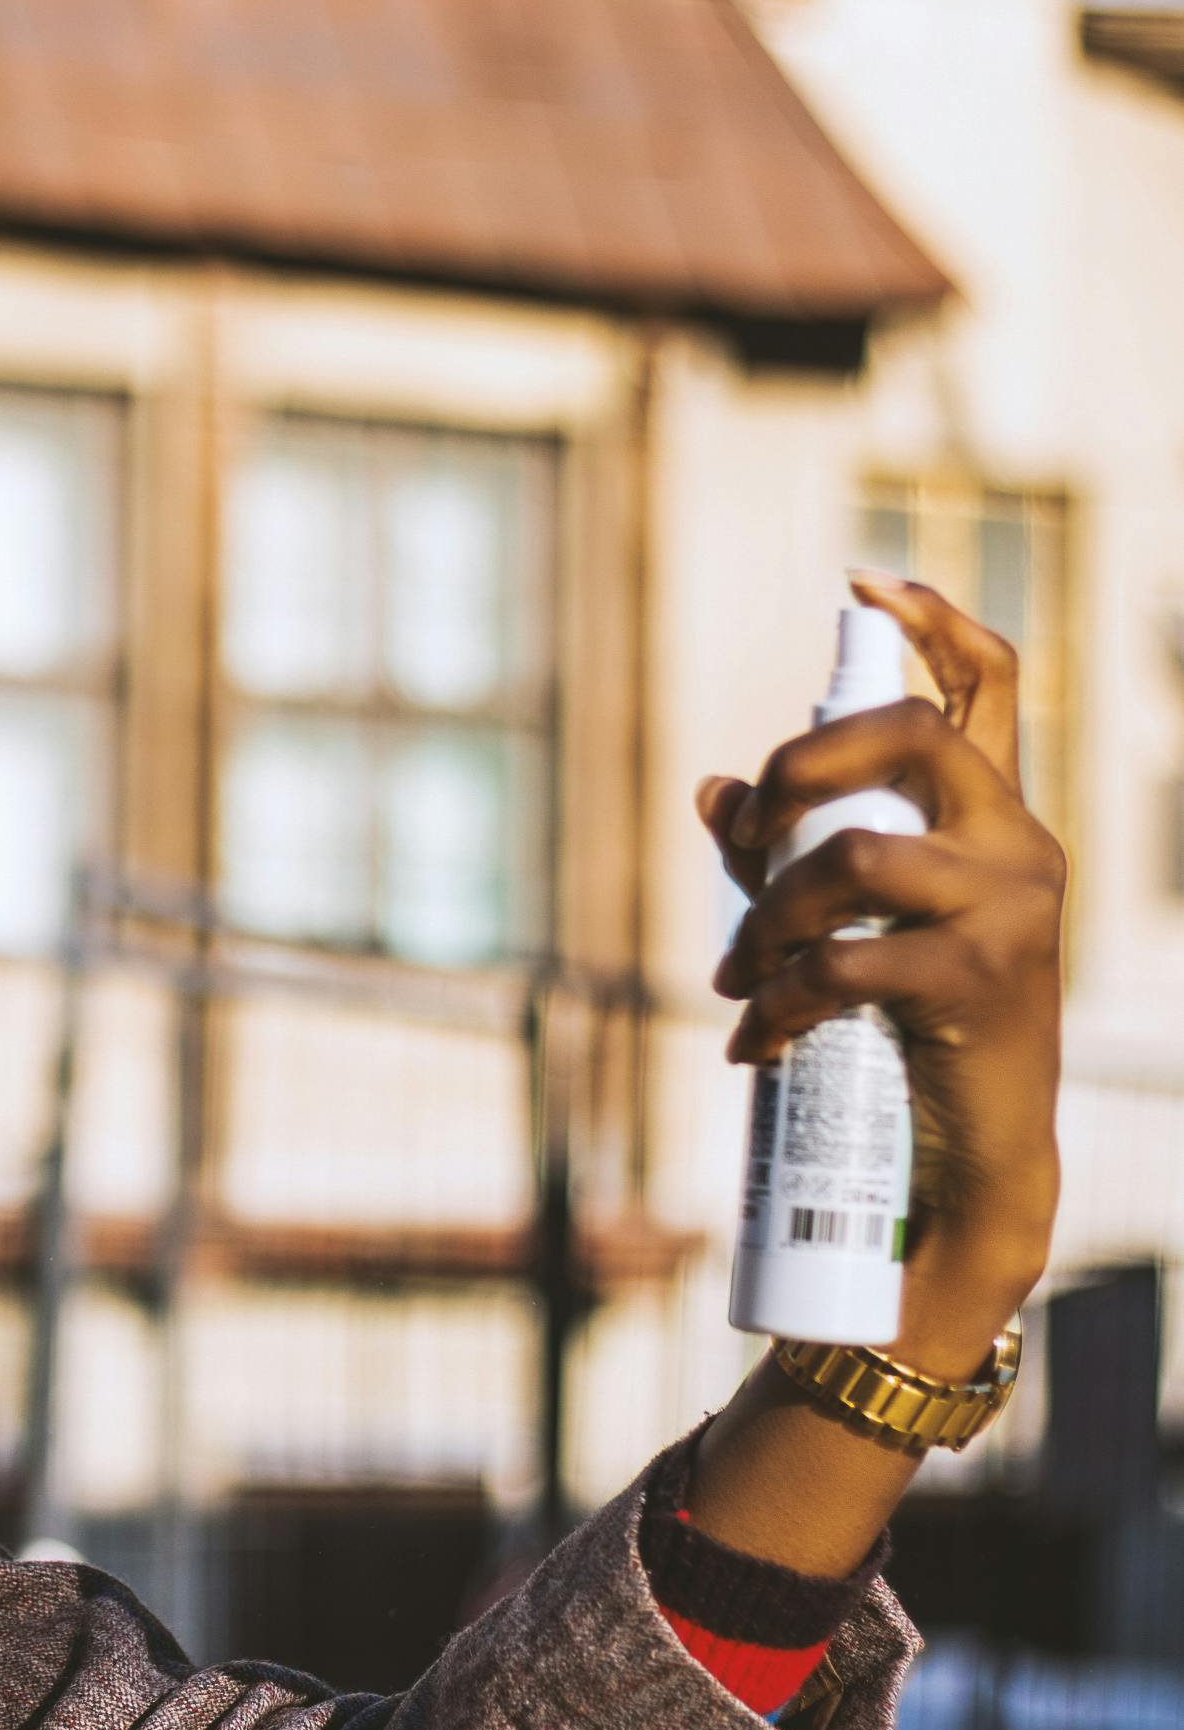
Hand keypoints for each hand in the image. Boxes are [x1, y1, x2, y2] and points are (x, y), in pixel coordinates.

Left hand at [695, 570, 1063, 1380]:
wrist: (978, 1148)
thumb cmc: (914, 1021)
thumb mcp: (857, 923)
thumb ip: (789, 853)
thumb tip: (710, 787)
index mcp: (994, 816)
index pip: (991, 686)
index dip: (934, 622)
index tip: (866, 581)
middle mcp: (1018, 843)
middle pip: (911, 736)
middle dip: (803, 764)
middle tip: (750, 835)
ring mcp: (1009, 908)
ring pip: (855, 859)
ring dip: (768, 915)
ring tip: (737, 972)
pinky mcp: (978, 980)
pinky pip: (843, 964)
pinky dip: (776, 1002)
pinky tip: (753, 1041)